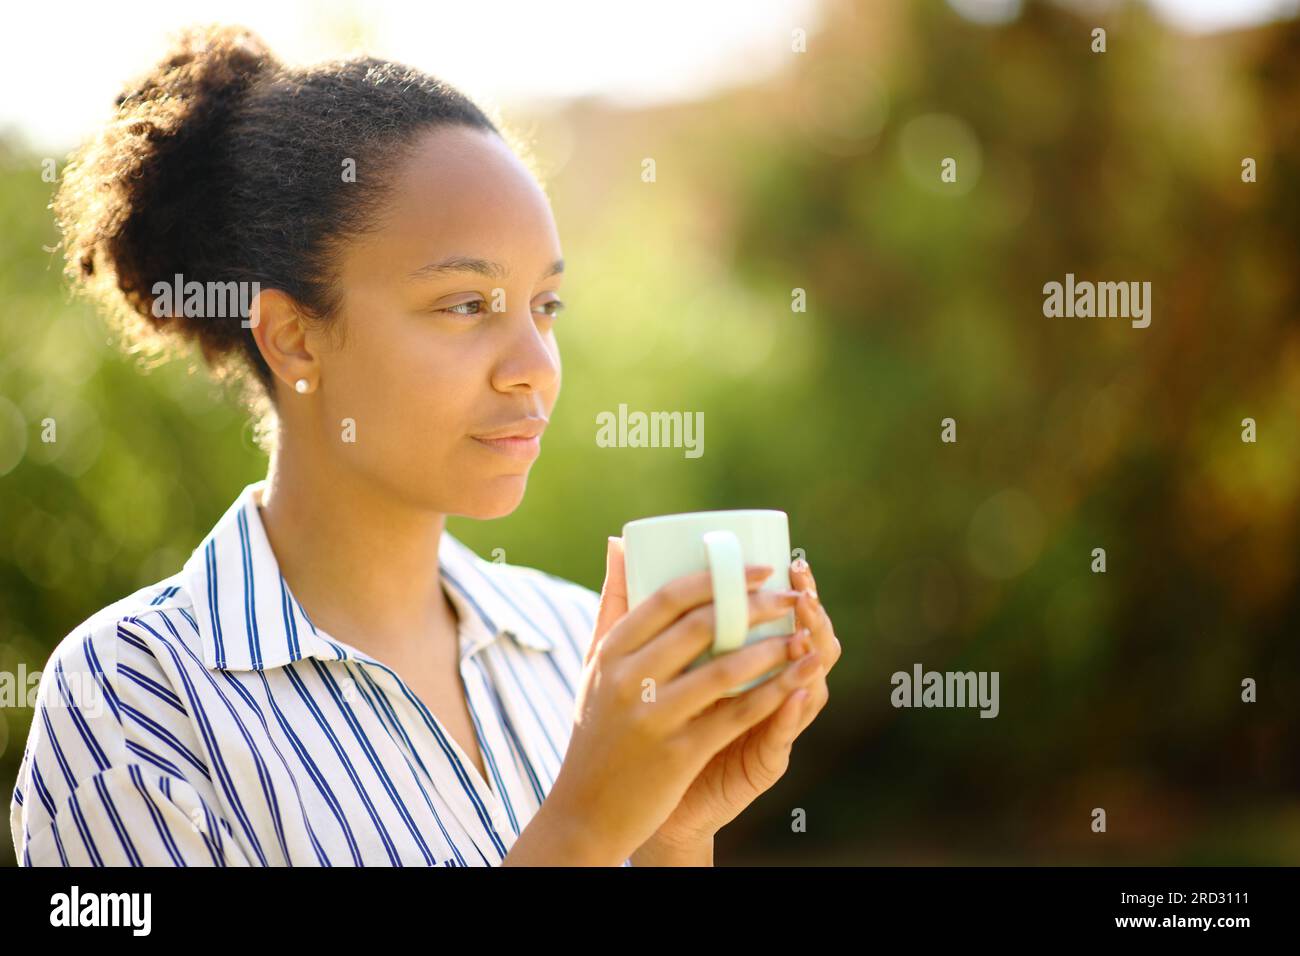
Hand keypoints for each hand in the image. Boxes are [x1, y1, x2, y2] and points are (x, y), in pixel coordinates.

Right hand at [546, 536, 810, 863]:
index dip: (718, 576)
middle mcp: (628, 679)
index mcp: (611, 651)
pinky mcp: (678, 754)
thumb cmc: (597, 729)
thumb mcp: (595, 666)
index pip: (667, 596)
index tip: (760, 567)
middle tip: (790, 595)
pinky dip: (773, 695)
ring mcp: (653, 717)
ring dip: (773, 648)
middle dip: (756, 605)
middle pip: (702, 625)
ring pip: (725, 669)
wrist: (584, 811)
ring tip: (803, 634)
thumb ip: (612, 604)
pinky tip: (799, 681)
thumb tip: (618, 542)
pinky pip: (736, 716)